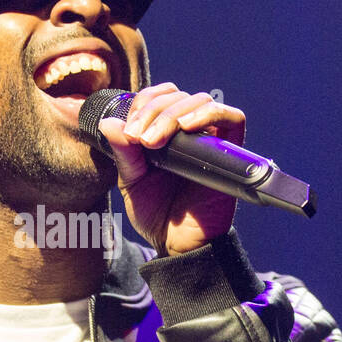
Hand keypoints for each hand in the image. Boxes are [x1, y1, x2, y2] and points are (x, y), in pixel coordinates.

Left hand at [96, 82, 246, 255]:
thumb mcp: (131, 181)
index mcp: (165, 133)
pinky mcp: (231, 152)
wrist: (176, 244)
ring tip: (153, 141)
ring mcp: (211, 140)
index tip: (129, 130)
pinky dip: (209, 114)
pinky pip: (233, 119)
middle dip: (154, 111)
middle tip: (139, 139)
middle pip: (179, 96)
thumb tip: (109, 122)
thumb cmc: (156, 214)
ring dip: (173, 114)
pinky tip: (186, 128)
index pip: (159, 97)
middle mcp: (189, 132)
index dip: (144, 103)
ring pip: (201, 101)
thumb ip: (123, 152)